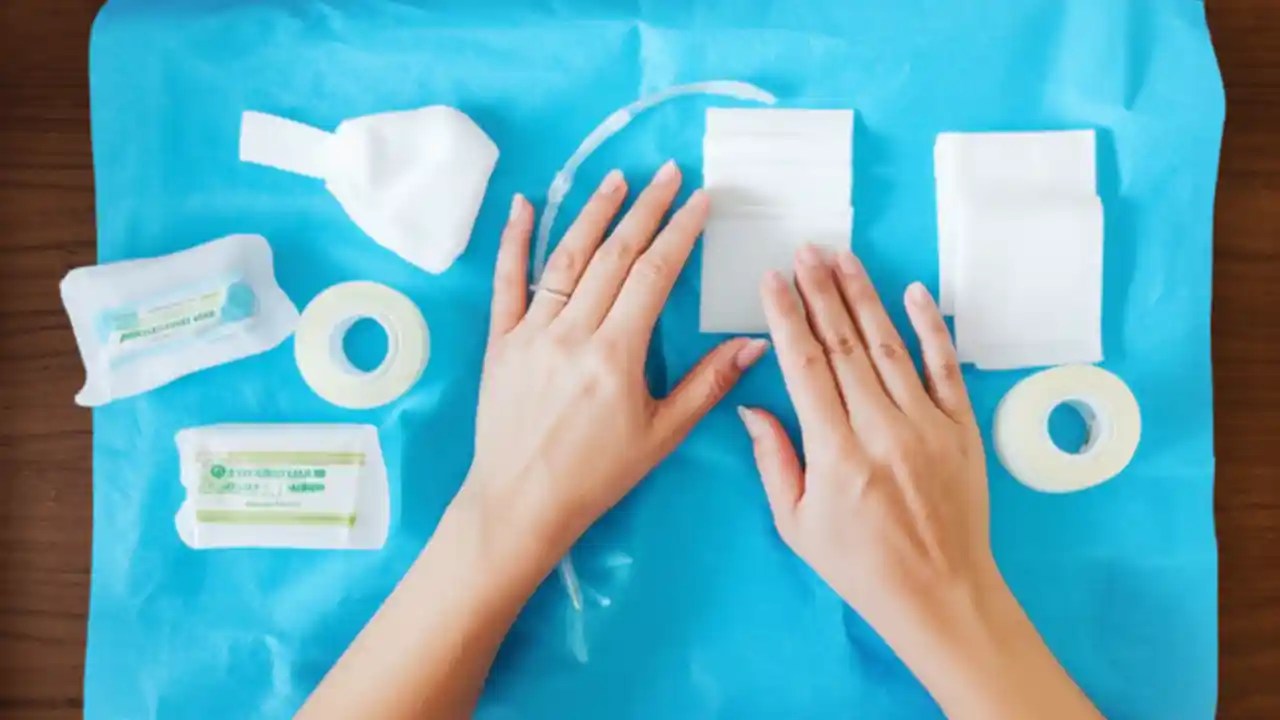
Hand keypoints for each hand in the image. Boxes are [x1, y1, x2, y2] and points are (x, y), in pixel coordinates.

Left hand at [467, 162, 767, 555]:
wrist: (521, 504)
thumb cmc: (597, 476)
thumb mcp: (662, 434)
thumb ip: (707, 384)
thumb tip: (754, 342)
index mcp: (615, 356)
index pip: (652, 276)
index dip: (679, 232)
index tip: (700, 200)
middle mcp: (572, 334)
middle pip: (613, 256)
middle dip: (646, 210)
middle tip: (670, 174)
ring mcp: (530, 333)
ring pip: (565, 259)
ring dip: (593, 214)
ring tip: (619, 180)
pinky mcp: (500, 342)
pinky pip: (506, 283)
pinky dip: (513, 241)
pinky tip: (522, 205)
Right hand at [740, 245, 990, 636]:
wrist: (941, 595)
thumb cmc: (860, 567)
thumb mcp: (796, 524)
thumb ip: (774, 460)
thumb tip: (751, 406)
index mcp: (835, 453)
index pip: (805, 366)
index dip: (786, 317)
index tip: (773, 280)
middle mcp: (881, 429)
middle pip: (844, 344)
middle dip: (821, 291)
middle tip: (805, 251)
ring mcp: (927, 426)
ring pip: (889, 345)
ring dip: (864, 296)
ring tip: (843, 258)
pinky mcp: (962, 429)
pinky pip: (944, 368)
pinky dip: (930, 328)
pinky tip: (913, 292)